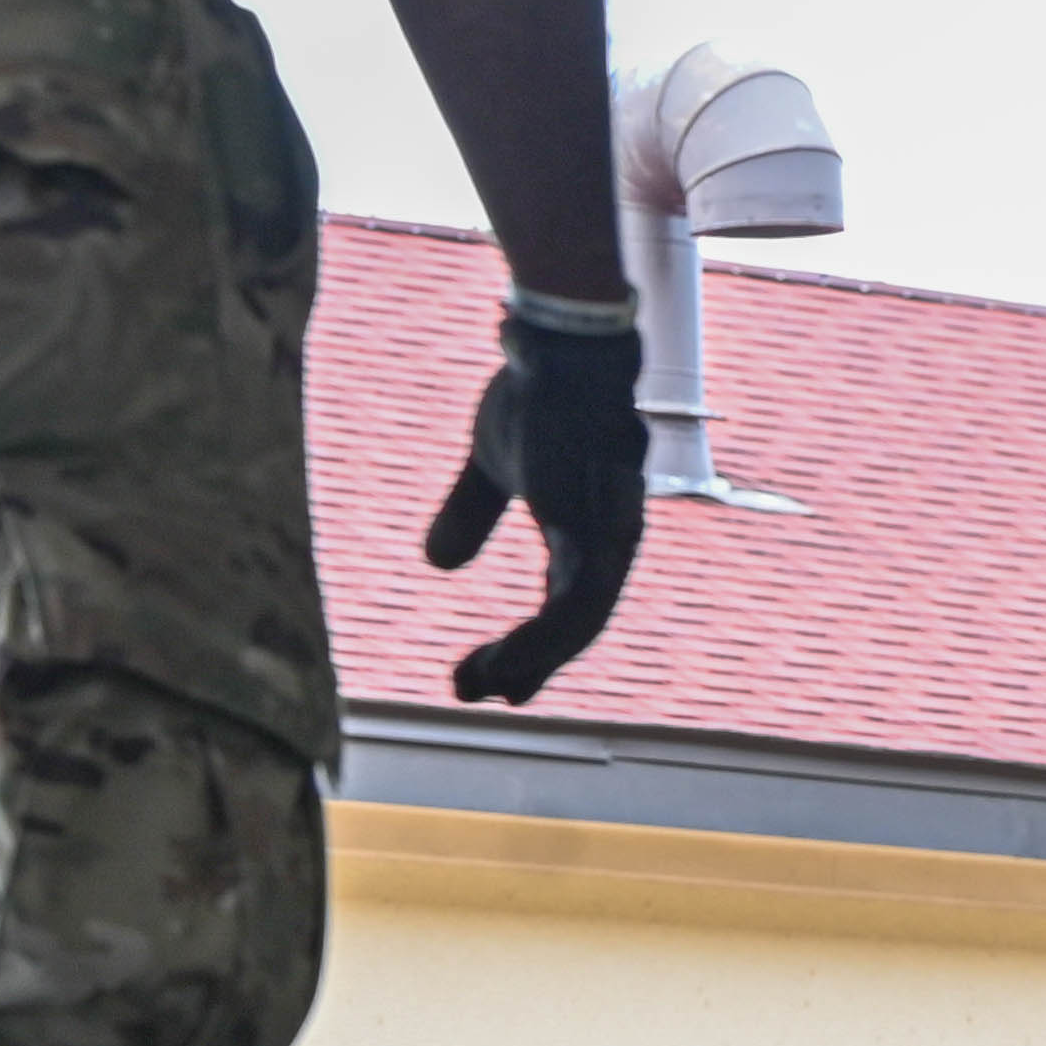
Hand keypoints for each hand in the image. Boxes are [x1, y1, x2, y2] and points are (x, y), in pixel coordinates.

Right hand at [421, 302, 644, 704]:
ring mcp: (606, 543)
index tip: (488, 681)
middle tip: (475, 693)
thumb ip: (470, 515)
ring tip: (482, 686)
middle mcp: (606, 548)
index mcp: (586, 537)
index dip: (530, 649)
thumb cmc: (534, 398)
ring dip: (528, 662)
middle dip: (526, 666)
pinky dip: (540, 643)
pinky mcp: (592, 534)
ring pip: (577, 627)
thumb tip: (439, 565)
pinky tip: (505, 664)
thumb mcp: (490, 466)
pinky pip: (574, 608)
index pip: (565, 609)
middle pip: (574, 628)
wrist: (556, 352)